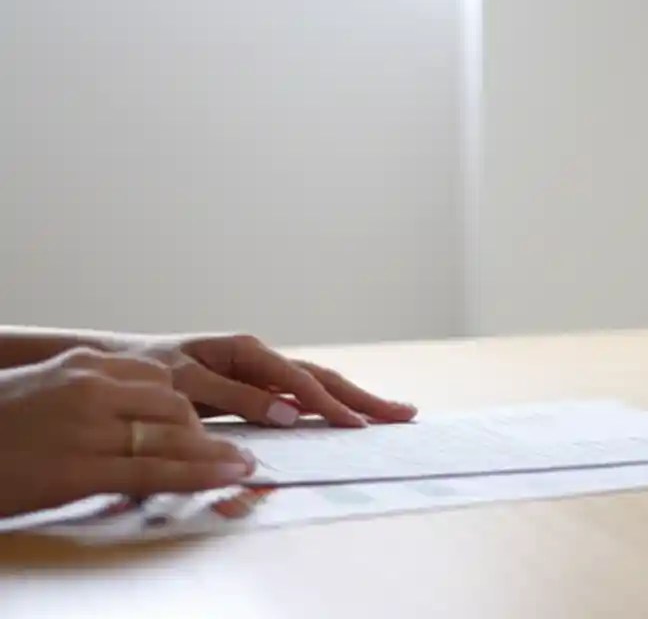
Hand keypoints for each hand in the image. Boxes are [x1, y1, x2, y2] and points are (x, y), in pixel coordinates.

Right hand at [0, 348, 254, 517]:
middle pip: (175, 402)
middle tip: (231, 448)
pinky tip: (230, 475)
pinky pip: (157, 469)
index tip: (209, 424)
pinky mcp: (82, 468)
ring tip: (245, 466)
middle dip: (206, 430)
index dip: (188, 407)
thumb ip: (90, 397)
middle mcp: (92, 387)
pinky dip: (202, 473)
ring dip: (215, 452)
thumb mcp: (42, 393)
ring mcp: (88, 427)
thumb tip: (133, 416)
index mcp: (83, 365)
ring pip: (174, 433)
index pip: (158, 379)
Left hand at [123, 334, 416, 428]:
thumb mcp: (183, 381)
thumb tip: (289, 413)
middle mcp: (259, 360)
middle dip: (364, 398)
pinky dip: (329, 407)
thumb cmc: (143, 371)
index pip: (302, 381)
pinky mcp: (253, 390)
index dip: (334, 404)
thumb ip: (235, 395)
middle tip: (405, 413)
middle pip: (322, 379)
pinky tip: (350, 417)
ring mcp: (259, 374)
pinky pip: (299, 398)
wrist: (115, 368)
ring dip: (354, 401)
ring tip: (390, 413)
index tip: (362, 425)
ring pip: (316, 387)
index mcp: (246, 351)